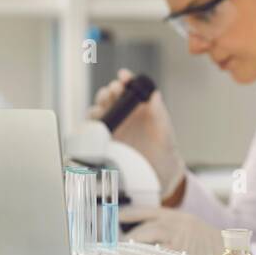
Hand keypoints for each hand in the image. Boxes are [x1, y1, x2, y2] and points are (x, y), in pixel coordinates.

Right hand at [88, 69, 184, 198]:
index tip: (124, 77)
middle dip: (110, 91)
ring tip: (104, 106)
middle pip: (110, 97)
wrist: (160, 177)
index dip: (125, 80)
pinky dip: (90, 124)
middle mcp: (124, 117)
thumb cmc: (165, 152)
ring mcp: (112, 129)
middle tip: (114, 91)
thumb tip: (154, 95)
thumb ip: (159, 113)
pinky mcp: (103, 143)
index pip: (128, 89)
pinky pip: (91, 131)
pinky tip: (96, 122)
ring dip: (99, 105)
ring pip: (99, 111)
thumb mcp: (165, 132)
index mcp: (139, 110)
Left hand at [120, 206, 219, 254]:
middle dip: (129, 236)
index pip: (149, 211)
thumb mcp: (192, 230)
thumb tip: (148, 241)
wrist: (231, 253)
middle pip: (146, 227)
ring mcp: (179, 237)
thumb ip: (172, 232)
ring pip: (148, 237)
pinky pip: (158, 254)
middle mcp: (177, 223)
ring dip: (134, 246)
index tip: (119, 216)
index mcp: (178, 217)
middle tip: (117, 245)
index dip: (132, 213)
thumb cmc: (211, 245)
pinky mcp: (181, 252)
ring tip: (123, 254)